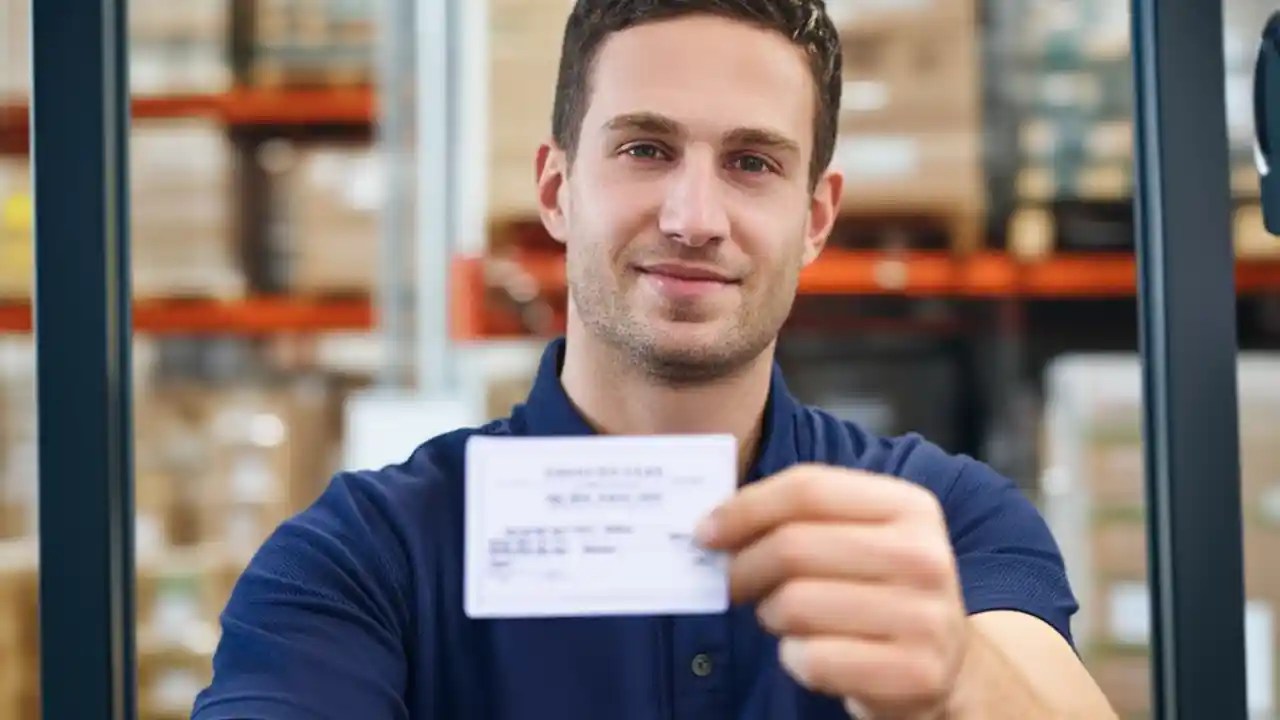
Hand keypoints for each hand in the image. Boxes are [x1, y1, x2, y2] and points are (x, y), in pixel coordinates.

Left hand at [695, 464, 968, 718]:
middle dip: (744, 567)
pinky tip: (813, 652)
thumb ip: (800, 518)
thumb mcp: (859, 537)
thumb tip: (713, 523)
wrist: (945, 665)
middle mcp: (925, 556)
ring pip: (794, 604)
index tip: (706, 531)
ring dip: (770, 615)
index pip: (808, 488)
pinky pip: (811, 659)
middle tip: (733, 582)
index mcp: (909, 506)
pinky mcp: (913, 674)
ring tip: (784, 617)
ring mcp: (924, 617)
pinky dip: (795, 658)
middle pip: (793, 546)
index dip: (745, 508)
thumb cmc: (879, 592)